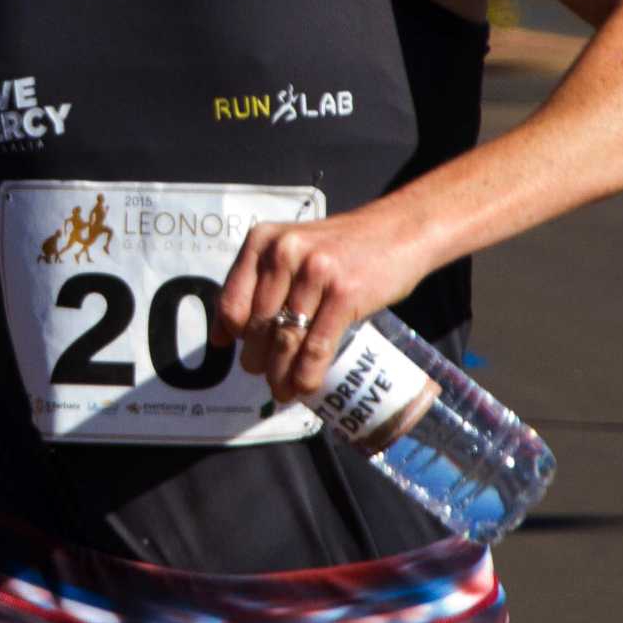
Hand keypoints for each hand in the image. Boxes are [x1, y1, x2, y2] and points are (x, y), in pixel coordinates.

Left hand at [213, 203, 434, 404]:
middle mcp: (283, 252)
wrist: (401, 230)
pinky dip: (307, 374)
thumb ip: (259, 282)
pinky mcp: (343, 293)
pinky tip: (305, 387)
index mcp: (262, 241)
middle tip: (268, 379)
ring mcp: (314, 272)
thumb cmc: (342, 247)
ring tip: (283, 392)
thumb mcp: (293, 249)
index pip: (231, 302)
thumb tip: (222, 337)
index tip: (240, 352)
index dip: (233, 335)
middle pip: (257, 325)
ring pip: (285, 339)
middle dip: (258, 362)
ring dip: (281, 375)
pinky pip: (316, 345)